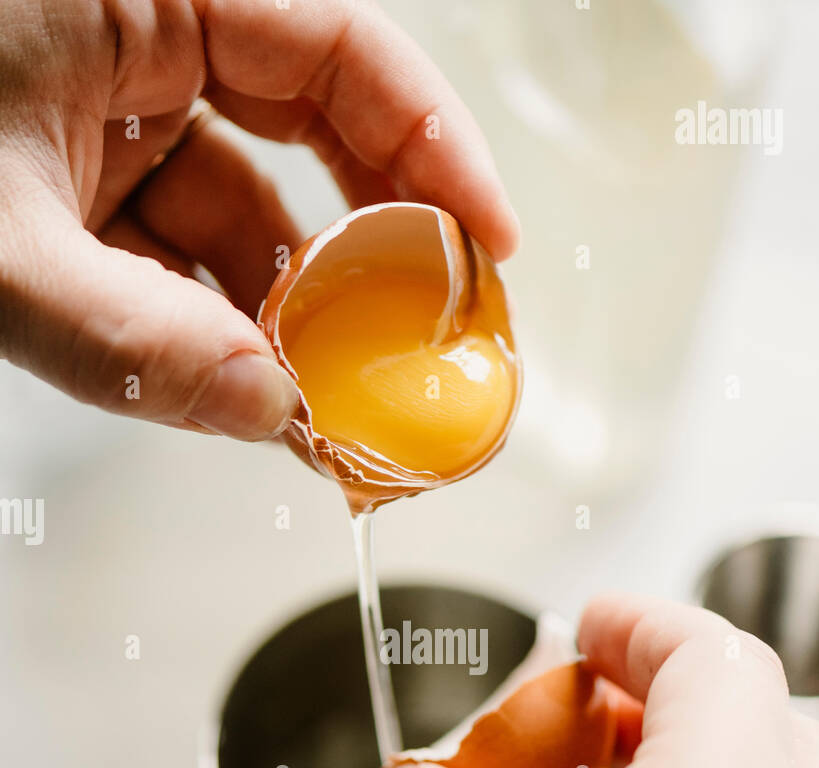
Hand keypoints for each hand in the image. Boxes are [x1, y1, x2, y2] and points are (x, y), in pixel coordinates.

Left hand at [0, 0, 517, 438]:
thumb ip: (132, 342)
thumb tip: (271, 417)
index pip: (343, 49)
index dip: (438, 151)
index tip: (485, 254)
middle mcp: (137, 28)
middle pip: (314, 129)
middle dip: (371, 254)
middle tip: (424, 352)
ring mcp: (105, 101)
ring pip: (241, 208)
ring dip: (287, 316)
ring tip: (334, 409)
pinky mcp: (74, 165)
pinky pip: (174, 244)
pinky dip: (211, 320)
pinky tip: (248, 389)